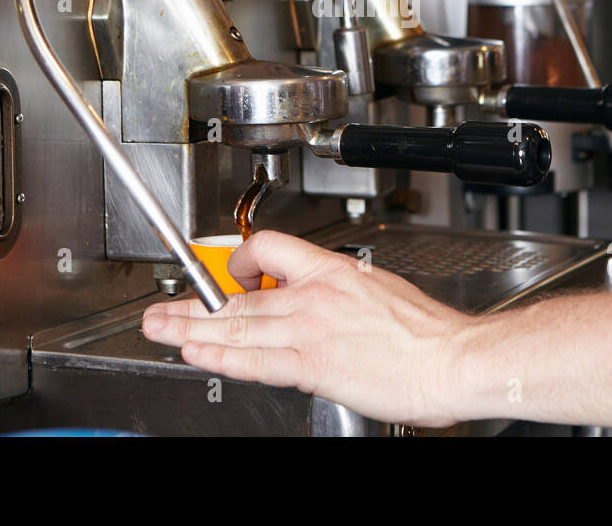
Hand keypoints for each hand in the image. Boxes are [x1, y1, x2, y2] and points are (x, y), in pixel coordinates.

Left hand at [141, 230, 474, 426]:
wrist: (452, 358)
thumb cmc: (427, 334)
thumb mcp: (379, 291)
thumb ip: (343, 297)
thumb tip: (325, 309)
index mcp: (333, 270)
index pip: (269, 248)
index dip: (240, 260)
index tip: (231, 273)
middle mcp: (315, 295)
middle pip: (239, 294)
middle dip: (193, 304)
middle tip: (160, 309)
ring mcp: (310, 329)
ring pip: (236, 324)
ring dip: (191, 328)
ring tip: (160, 330)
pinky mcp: (313, 363)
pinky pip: (254, 358)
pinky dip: (221, 354)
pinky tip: (197, 352)